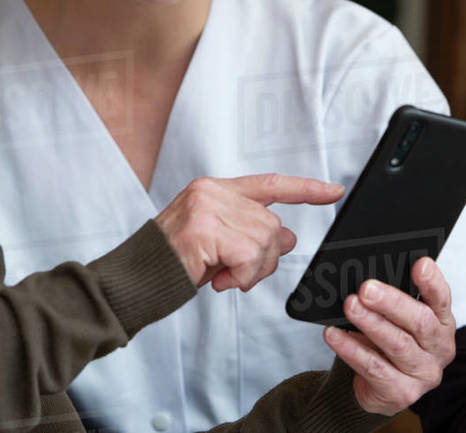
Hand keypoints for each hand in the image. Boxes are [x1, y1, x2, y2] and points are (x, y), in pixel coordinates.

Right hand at [155, 174, 343, 290]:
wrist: (130, 281)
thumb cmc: (171, 264)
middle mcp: (212, 191)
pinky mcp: (204, 228)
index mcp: (215, 190)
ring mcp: (207, 207)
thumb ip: (250, 235)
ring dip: (249, 271)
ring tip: (220, 275)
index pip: (271, 184)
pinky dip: (241, 277)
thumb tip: (288, 238)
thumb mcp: (218, 246)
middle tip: (232, 273)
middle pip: (272, 225)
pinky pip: (248, 257)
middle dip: (262, 259)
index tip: (334, 190)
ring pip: (264, 242)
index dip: (305, 189)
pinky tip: (217, 280)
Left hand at [324, 257, 456, 414]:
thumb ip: (392, 301)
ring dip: (370, 323)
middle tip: (366, 288)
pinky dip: (351, 348)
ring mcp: (423, 373)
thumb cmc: (391, 342)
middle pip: (420, 321)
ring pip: (397, 344)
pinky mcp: (402, 393)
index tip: (420, 263)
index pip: (442, 299)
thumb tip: (367, 281)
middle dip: (391, 302)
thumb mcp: (398, 320)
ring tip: (350, 306)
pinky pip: (373, 367)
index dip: (433, 281)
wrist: (382, 389)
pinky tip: (335, 335)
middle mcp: (439, 348)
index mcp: (442, 323)